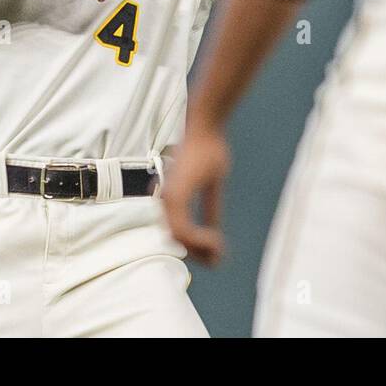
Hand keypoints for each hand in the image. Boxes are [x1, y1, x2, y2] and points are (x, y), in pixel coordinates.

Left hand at [161, 126, 230, 264]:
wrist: (207, 127)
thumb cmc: (209, 150)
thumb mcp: (212, 187)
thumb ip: (210, 210)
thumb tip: (212, 232)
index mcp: (172, 198)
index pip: (178, 234)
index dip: (196, 248)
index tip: (216, 252)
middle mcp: (166, 199)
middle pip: (176, 240)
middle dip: (198, 253)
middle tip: (218, 258)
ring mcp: (169, 197)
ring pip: (179, 237)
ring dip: (199, 248)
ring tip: (219, 249)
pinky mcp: (176, 193)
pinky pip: (183, 228)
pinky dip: (199, 239)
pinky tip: (216, 240)